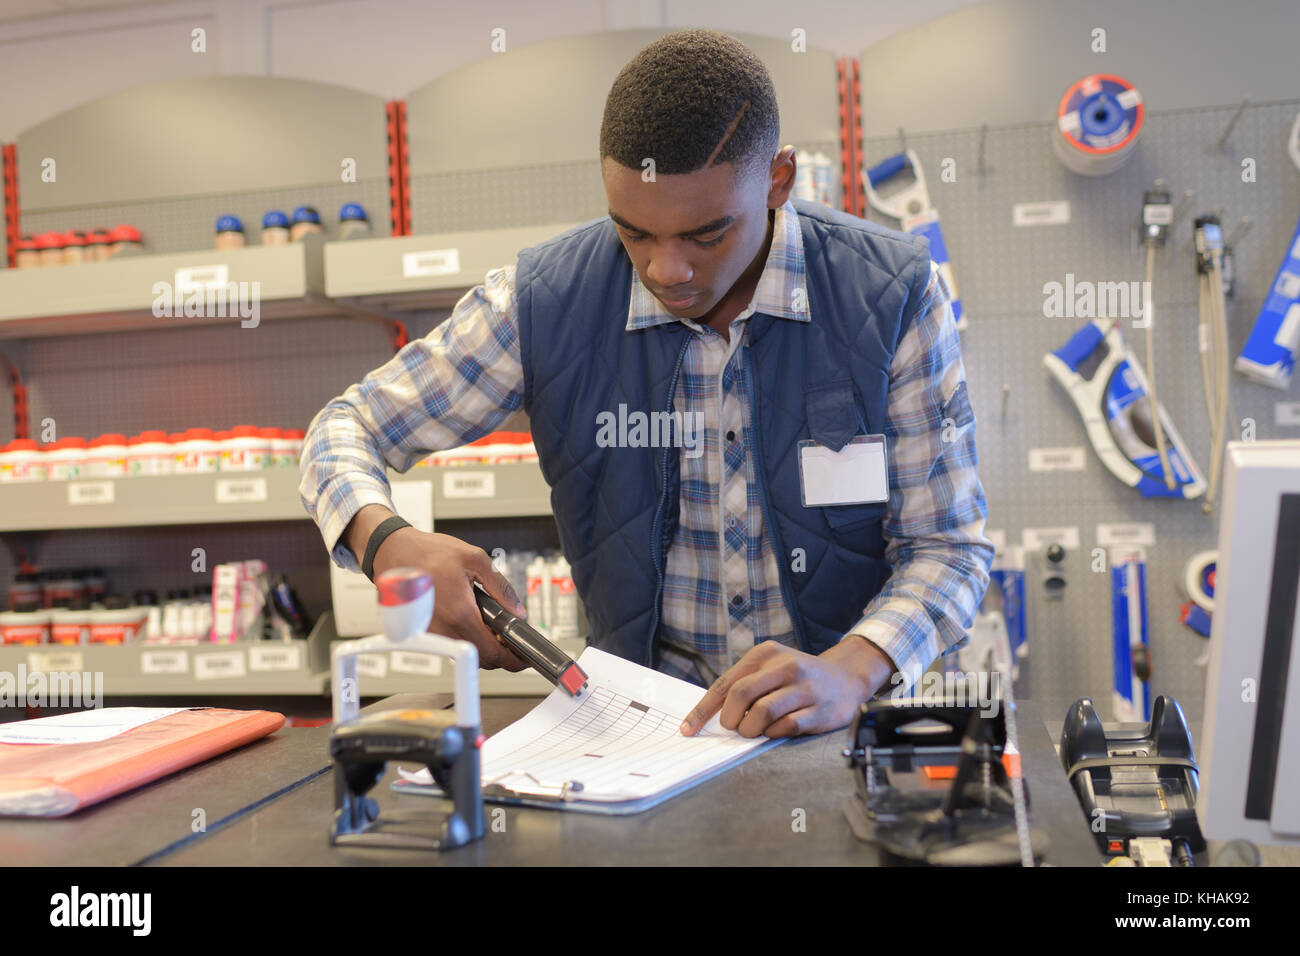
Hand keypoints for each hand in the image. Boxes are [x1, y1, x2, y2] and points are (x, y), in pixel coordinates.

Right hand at [347, 504, 530, 669]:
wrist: (394, 552)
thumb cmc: (428, 553)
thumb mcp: (475, 560)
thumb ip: (501, 588)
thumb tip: (517, 611)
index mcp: (460, 614)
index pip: (492, 654)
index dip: (512, 659)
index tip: (522, 657)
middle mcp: (443, 630)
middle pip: (480, 660)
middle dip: (499, 652)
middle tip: (508, 636)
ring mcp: (430, 634)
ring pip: (464, 653)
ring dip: (481, 646)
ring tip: (490, 625)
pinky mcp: (422, 633)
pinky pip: (449, 645)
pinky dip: (464, 639)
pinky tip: (469, 620)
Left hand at [679, 638, 894, 738]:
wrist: (845, 677)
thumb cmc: (798, 677)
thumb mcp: (770, 668)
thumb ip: (743, 684)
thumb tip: (709, 714)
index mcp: (766, 654)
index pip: (726, 684)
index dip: (703, 710)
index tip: (688, 729)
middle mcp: (785, 667)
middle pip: (740, 695)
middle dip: (729, 719)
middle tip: (732, 727)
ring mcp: (804, 688)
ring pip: (761, 714)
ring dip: (750, 729)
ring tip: (754, 730)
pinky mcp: (819, 710)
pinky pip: (785, 728)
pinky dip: (773, 734)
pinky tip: (776, 730)